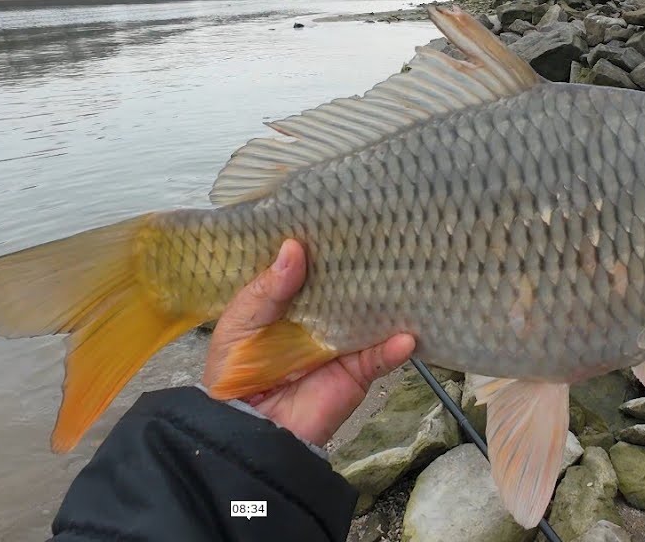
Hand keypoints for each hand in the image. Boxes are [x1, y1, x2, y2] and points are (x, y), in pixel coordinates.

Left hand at [202, 239, 415, 446]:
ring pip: (373, 316)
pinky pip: (381, 357)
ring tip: (411, 276)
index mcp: (291, 301)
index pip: (313, 267)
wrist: (247, 430)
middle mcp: (321, 317)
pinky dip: (396, 347)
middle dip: (366, 265)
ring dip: (390, 301)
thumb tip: (294, 247)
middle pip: (349, 286)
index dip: (325, 244)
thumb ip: (267, 290)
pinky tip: (407, 336)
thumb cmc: (234, 373)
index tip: (343, 214)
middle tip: (389, 235)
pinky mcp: (357, 372)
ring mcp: (342, 343)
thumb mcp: (239, 325)